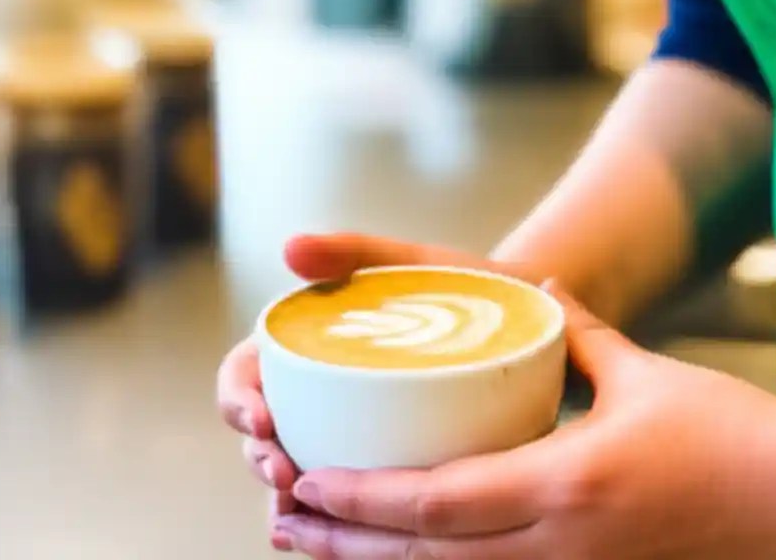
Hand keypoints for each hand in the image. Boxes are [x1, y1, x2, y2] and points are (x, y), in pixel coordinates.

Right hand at [216, 233, 537, 551]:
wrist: (535, 328)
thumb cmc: (468, 290)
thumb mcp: (418, 264)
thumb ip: (356, 250)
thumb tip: (290, 246)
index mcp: (306, 346)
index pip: (245, 374)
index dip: (240, 399)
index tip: (262, 418)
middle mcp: (319, 397)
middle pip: (260, 437)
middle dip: (260, 461)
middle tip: (284, 474)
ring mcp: (349, 437)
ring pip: (297, 480)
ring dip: (287, 505)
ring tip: (298, 522)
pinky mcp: (388, 471)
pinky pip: (350, 508)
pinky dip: (334, 530)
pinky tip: (335, 545)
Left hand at [273, 285, 775, 559]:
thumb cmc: (731, 438)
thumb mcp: (646, 376)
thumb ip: (584, 331)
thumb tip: (543, 284)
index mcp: (563, 485)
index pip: (436, 501)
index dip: (360, 498)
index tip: (307, 480)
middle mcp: (557, 546)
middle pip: (424, 556)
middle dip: (343, 543)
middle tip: (282, 518)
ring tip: (310, 550)